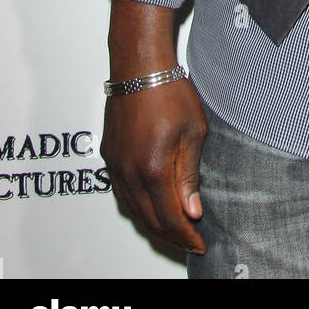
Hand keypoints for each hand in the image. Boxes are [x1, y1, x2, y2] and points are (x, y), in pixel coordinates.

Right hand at [100, 78, 208, 253]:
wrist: (139, 66)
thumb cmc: (170, 92)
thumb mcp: (193, 132)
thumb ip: (189, 174)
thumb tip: (191, 209)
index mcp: (153, 168)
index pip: (169, 217)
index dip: (185, 235)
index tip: (198, 243)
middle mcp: (129, 171)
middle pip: (149, 219)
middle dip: (170, 235)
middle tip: (188, 240)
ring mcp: (116, 164)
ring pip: (132, 208)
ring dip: (152, 223)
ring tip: (173, 227)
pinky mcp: (109, 155)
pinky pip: (121, 192)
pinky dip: (137, 205)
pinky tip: (149, 205)